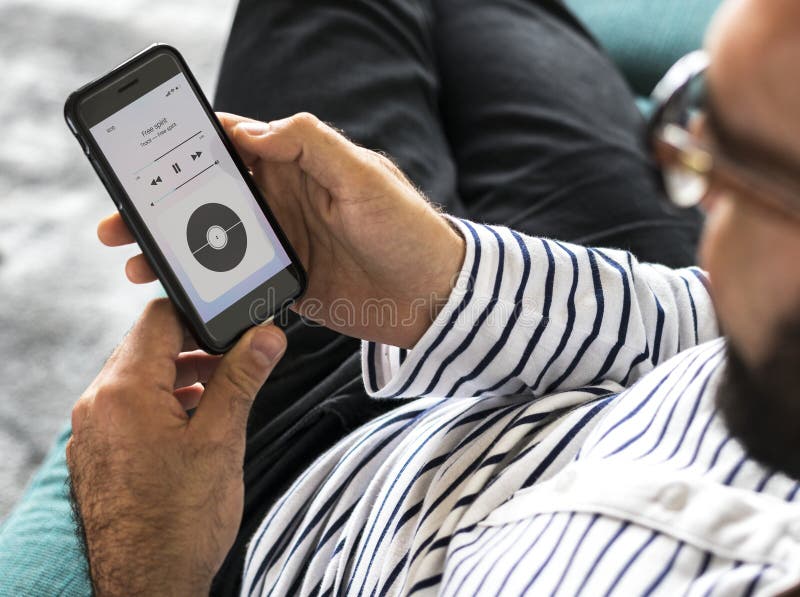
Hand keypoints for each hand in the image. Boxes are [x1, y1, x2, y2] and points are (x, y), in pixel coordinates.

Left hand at [66, 299, 285, 595]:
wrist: (147, 582)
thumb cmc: (181, 519)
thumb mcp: (222, 438)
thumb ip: (242, 377)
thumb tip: (265, 335)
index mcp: (124, 392)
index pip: (159, 318)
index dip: (201, 314)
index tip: (234, 325)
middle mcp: (98, 404)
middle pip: (147, 344)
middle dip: (194, 345)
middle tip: (236, 357)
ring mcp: (93, 429)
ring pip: (138, 375)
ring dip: (180, 373)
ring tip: (222, 390)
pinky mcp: (98, 450)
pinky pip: (129, 405)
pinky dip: (162, 400)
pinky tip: (194, 419)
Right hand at [99, 112, 464, 348]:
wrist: (435, 298)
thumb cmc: (409, 230)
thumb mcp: (364, 177)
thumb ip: (311, 145)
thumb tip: (251, 131)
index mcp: (300, 166)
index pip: (234, 145)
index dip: (187, 148)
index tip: (142, 159)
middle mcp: (285, 201)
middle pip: (210, 196)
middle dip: (162, 206)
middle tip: (119, 221)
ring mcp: (283, 243)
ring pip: (213, 240)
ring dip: (173, 248)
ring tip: (136, 261)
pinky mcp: (287, 281)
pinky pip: (236, 279)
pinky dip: (205, 284)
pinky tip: (177, 293)